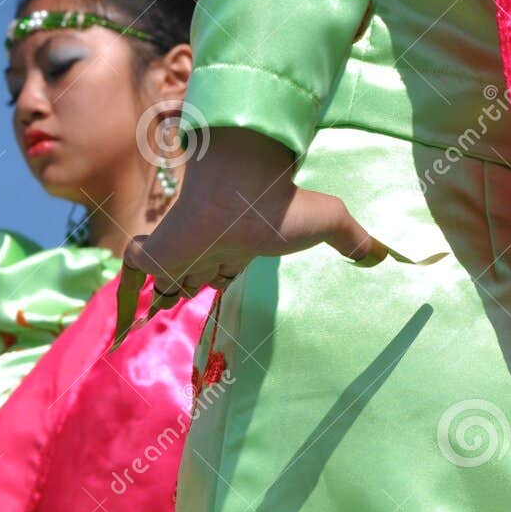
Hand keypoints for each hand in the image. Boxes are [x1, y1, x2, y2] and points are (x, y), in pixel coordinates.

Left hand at [123, 128, 383, 307]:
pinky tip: (125, 323)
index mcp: (240, 243)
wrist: (245, 185)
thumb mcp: (330, 223)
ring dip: (158, 297)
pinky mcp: (157, 255)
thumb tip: (386, 255)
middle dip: (185, 289)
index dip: (215, 280)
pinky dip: (126, 297)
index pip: (222, 266)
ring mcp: (182, 249)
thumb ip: (355, 241)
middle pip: (191, 275)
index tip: (213, 289)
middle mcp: (209, 246)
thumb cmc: (282, 204)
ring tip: (145, 326)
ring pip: (162, 280)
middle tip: (176, 309)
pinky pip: (133, 277)